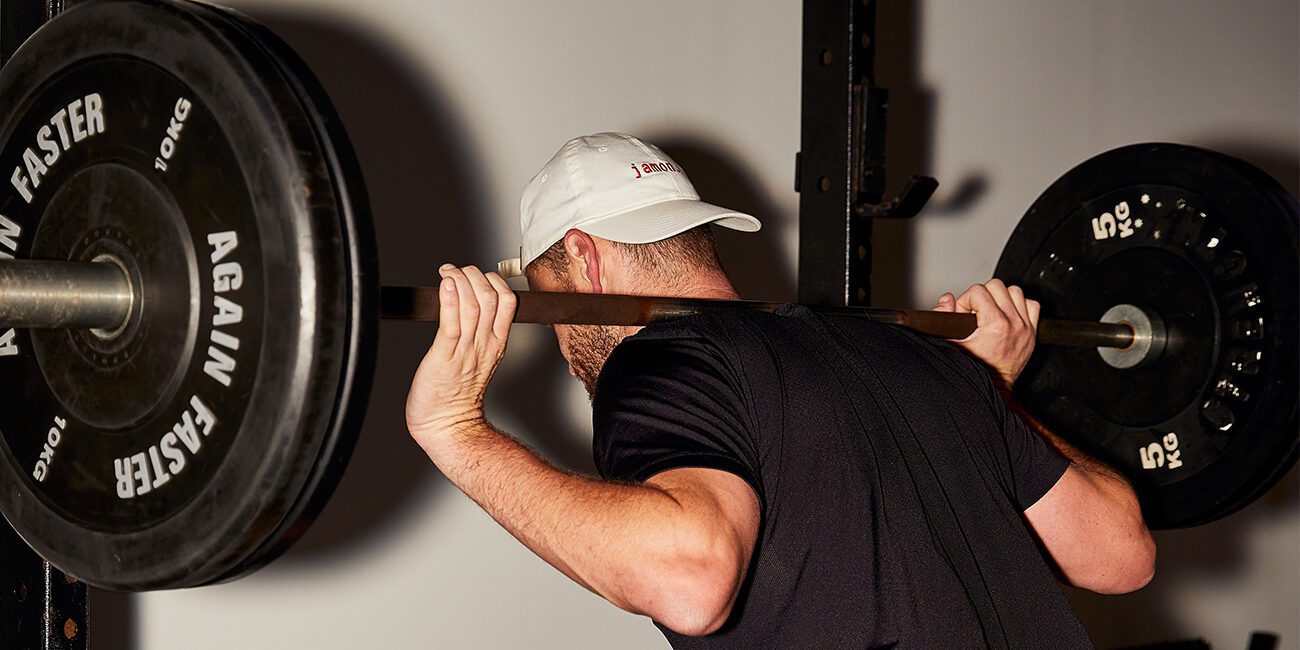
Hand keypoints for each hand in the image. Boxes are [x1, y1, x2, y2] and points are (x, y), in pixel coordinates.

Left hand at [406, 264, 516, 445]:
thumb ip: (478, 330)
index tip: (474, 274)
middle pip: (490, 297)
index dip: (493, 279)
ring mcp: (466, 351)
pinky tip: (446, 286)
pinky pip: (451, 325)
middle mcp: (484, 344)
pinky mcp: (444, 358)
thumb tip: (469, 302)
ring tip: (447, 272)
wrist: (447, 425)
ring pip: (473, 305)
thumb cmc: (457, 392)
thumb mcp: (479, 356)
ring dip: (460, 281)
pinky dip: (449, 301)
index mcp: (496, 342)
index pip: (507, 300)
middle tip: (456, 270)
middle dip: (473, 274)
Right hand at [934, 279, 1039, 387]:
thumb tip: (947, 299)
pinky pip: (1032, 305)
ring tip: (991, 310)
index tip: (963, 313)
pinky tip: (1008, 314)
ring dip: (1001, 298)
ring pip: (1015, 292)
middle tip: (976, 311)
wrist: (994, 385)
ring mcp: (1025, 327)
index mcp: (995, 324)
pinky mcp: (1032, 332)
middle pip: (997, 286)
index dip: (966, 300)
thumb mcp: (951, 343)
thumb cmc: (974, 368)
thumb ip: (944, 316)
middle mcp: (1013, 323)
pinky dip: (1020, 306)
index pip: (978, 291)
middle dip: (982, 296)